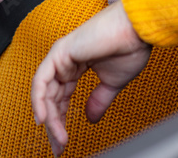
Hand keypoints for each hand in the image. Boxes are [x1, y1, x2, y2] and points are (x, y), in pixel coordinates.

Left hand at [31, 1, 150, 155]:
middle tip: (59, 146)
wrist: (138, 30)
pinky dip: (39, 100)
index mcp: (77, 65)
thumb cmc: (130, 46)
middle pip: (51, 97)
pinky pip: (42, 80)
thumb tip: (90, 118)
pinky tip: (44, 119)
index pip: (62, 97)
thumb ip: (99, 100)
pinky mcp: (60, 52)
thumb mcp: (112, 83)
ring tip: (58, 138)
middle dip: (54, 124)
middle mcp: (66, 60)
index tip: (64, 141)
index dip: (61, 120)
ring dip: (51, 118)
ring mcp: (61, 55)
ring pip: (46, 92)